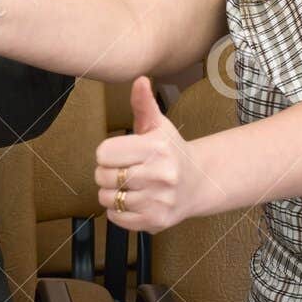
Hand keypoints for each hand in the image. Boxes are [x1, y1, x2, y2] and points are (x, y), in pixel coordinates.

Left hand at [94, 77, 203, 232]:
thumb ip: (143, 104)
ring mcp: (159, 200)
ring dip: (111, 193)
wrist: (198, 183)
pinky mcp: (156, 221)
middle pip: (103, 177)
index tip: (119, 154)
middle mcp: (160, 175)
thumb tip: (139, 80)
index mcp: (156, 148)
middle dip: (107, 173)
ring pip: (108, 199)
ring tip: (129, 186)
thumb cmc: (171, 151)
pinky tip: (133, 200)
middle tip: (124, 170)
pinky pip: (117, 218)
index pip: (103, 154)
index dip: (107, 154)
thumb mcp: (157, 125)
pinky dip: (118, 211)